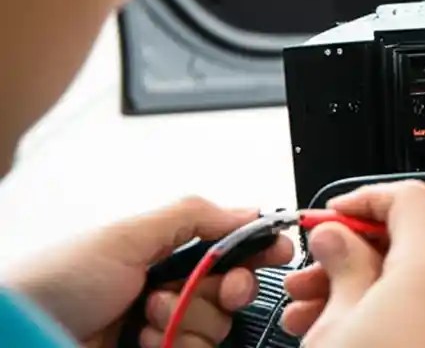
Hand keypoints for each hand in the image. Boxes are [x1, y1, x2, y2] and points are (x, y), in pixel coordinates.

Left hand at [5, 197, 293, 347]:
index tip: (275, 250)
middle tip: (218, 287)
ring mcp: (160, 331)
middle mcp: (163, 291)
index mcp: (158, 253)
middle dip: (229, 286)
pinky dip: (176, 344)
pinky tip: (144, 340)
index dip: (255, 248)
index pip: (225, 247)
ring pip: (218, 327)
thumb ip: (191, 217)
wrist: (18, 337)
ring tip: (147, 314)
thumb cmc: (50, 284)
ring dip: (189, 318)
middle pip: (232, 289)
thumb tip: (247, 212)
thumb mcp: (124, 236)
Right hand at [281, 181, 424, 346]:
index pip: (409, 199)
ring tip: (310, 318)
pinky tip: (346, 334)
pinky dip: (388, 317)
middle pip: (407, 247)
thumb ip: (341, 268)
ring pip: (413, 287)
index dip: (365, 199)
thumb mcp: (337, 326)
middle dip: (351, 256)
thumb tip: (337, 236)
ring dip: (362, 291)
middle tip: (306, 276)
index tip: (329, 216)